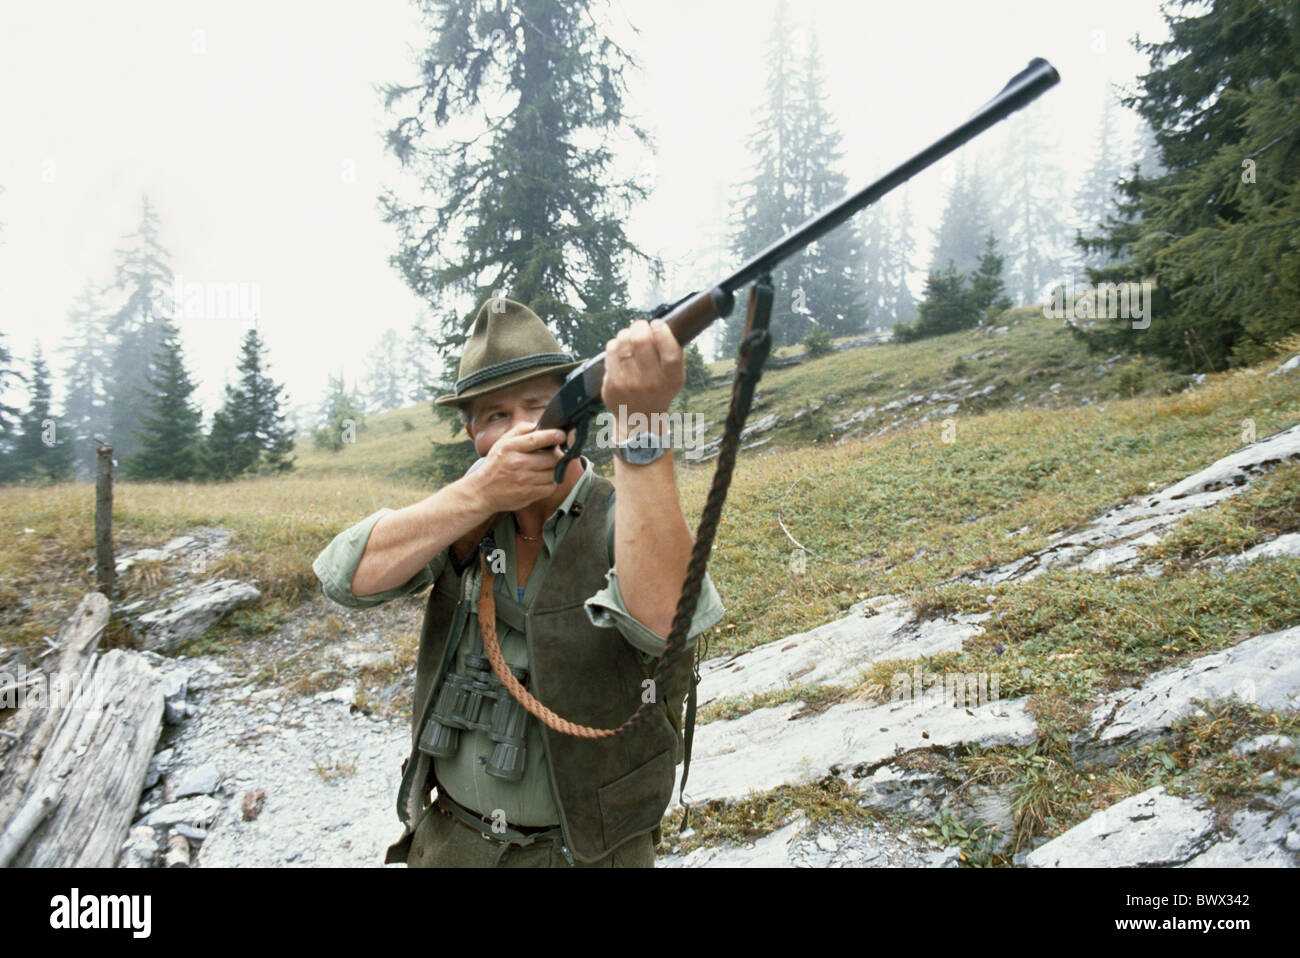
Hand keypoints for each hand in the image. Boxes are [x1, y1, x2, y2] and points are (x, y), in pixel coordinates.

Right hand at [464, 420, 566, 513]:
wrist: (482, 492)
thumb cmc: (495, 465)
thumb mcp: (502, 442)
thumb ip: (520, 430)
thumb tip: (539, 425)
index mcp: (511, 447)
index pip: (537, 438)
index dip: (553, 436)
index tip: (561, 435)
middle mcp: (518, 463)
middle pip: (552, 457)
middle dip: (557, 455)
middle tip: (554, 455)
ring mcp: (524, 480)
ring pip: (554, 473)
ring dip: (554, 470)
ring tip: (546, 468)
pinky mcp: (529, 494)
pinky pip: (551, 487)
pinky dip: (551, 483)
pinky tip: (543, 479)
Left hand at [601, 318, 683, 437]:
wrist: (639, 419)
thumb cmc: (658, 389)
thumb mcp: (673, 377)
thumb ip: (671, 353)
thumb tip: (656, 324)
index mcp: (673, 379)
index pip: (671, 350)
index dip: (662, 331)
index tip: (657, 324)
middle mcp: (653, 383)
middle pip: (642, 340)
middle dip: (639, 326)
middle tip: (639, 326)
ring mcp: (631, 384)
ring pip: (624, 342)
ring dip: (625, 334)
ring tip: (628, 337)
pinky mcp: (613, 384)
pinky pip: (611, 351)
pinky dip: (615, 344)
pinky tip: (619, 347)